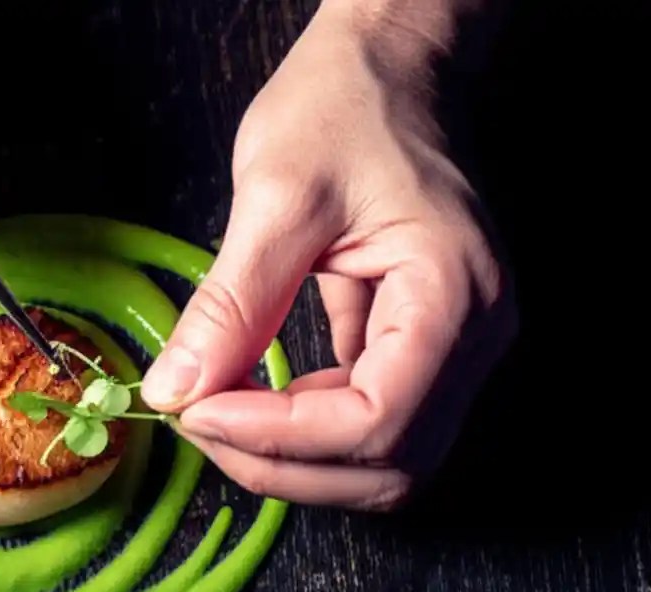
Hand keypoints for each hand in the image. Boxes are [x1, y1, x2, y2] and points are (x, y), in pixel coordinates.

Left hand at [141, 2, 515, 509]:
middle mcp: (476, 335)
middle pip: (391, 463)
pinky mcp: (427, 344)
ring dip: (299, 459)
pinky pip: (377, 422)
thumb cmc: (347, 105)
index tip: (200, 412)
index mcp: (453, 295)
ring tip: (225, 414)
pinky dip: (312, 431)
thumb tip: (175, 391)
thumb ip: (230, 305)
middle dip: (286, 463)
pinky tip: (258, 399)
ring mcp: (459, 345)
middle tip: (202, 423)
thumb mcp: (276, 196)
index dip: (281, 439)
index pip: (378, 421)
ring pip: (388, 459)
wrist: (389, 68)